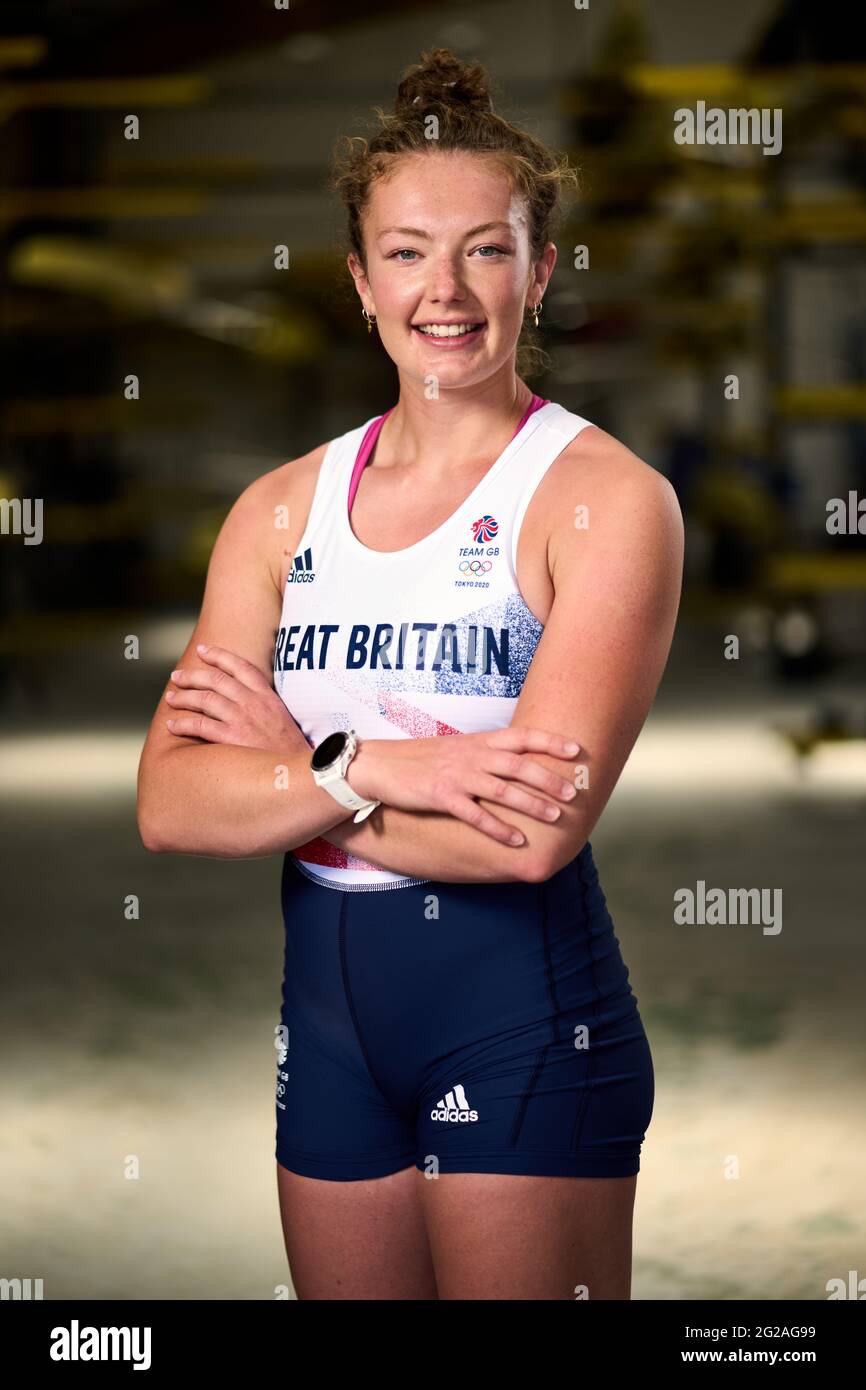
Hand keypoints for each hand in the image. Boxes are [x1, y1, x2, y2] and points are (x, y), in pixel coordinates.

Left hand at [165, 643, 309, 751]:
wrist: (299, 769)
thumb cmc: (290, 748)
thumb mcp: (282, 717)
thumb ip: (264, 704)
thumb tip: (245, 699)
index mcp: (267, 696)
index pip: (240, 667)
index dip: (219, 655)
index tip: (203, 650)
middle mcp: (253, 703)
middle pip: (217, 680)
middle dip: (192, 675)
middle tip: (177, 676)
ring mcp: (243, 719)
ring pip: (205, 699)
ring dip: (183, 697)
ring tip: (170, 697)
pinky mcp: (233, 738)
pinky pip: (201, 726)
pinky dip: (183, 724)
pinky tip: (173, 725)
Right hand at [346, 727, 580, 846]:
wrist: (381, 765)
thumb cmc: (422, 759)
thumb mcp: (458, 748)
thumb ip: (487, 753)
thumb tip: (518, 763)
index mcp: (478, 741)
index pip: (521, 736)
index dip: (550, 742)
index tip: (576, 750)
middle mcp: (472, 756)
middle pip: (518, 765)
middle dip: (548, 778)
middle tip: (573, 791)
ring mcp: (457, 776)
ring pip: (502, 790)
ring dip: (531, 804)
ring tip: (555, 817)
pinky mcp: (441, 796)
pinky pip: (475, 814)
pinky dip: (497, 828)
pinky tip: (516, 840)